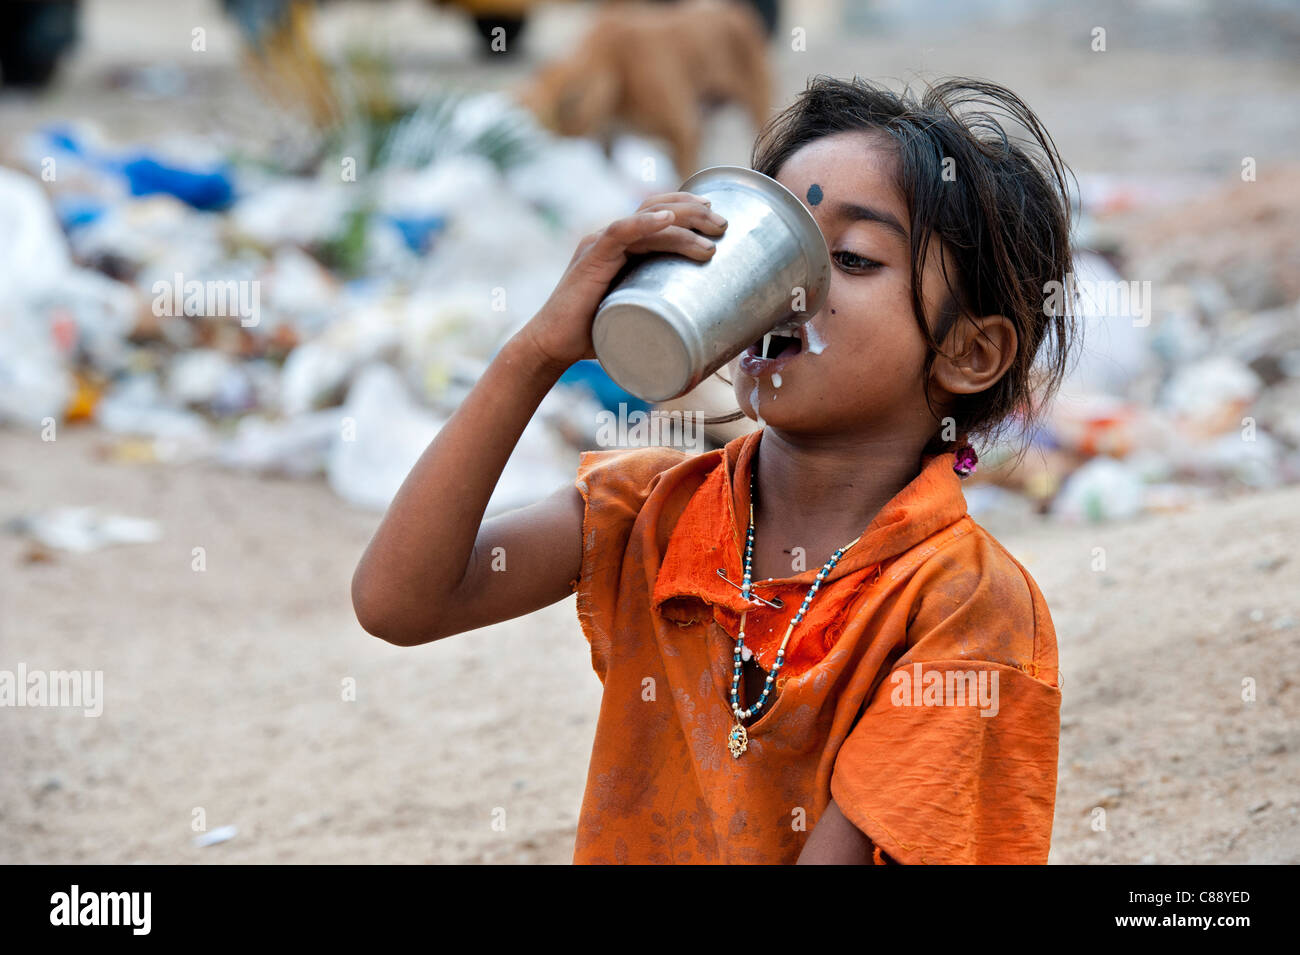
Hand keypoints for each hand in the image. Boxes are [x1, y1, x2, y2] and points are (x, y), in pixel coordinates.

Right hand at [521, 192, 727, 371]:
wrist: (555, 346)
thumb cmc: (595, 335)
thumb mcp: (637, 316)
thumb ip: (660, 313)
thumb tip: (700, 334)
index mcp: (622, 247)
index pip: (658, 213)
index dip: (688, 209)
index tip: (717, 218)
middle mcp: (610, 239)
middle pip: (657, 209)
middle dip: (694, 212)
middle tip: (722, 225)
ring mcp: (599, 246)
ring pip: (646, 219)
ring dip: (682, 223)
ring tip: (712, 236)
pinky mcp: (590, 259)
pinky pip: (618, 233)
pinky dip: (643, 224)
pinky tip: (665, 221)